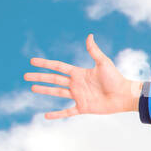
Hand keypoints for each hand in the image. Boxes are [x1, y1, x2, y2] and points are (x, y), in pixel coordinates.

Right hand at [26, 34, 141, 118]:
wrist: (124, 95)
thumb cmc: (116, 78)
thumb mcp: (104, 63)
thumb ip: (94, 51)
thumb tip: (89, 35)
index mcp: (79, 73)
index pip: (58, 67)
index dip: (45, 64)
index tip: (32, 61)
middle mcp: (76, 84)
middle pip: (54, 79)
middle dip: (40, 77)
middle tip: (25, 76)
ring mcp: (79, 96)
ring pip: (57, 93)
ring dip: (44, 90)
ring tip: (32, 88)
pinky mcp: (83, 107)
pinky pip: (67, 111)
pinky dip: (57, 114)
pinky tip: (46, 115)